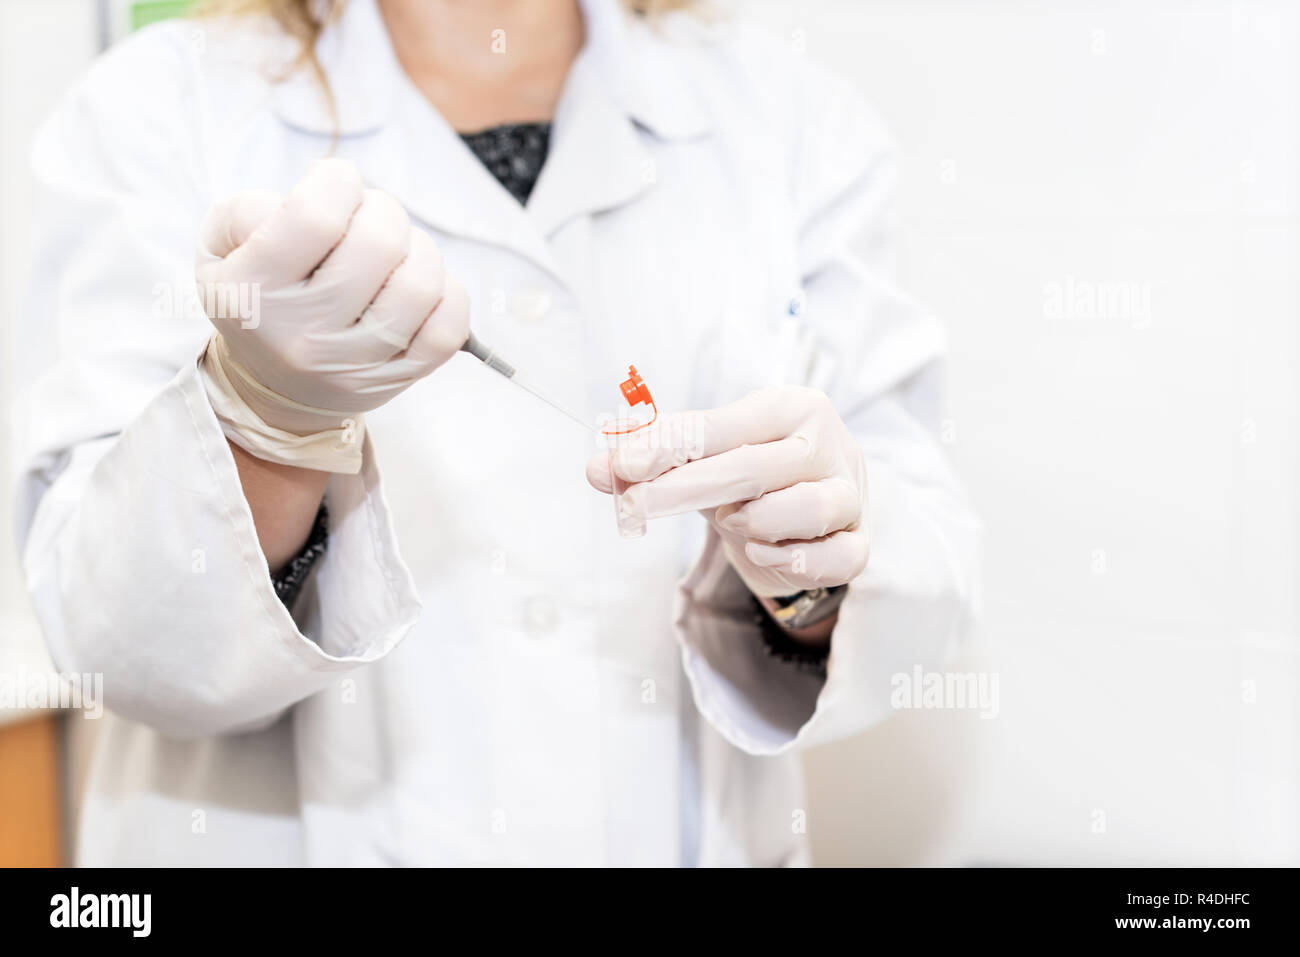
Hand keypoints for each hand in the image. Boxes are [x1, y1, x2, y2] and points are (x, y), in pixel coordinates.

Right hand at [196, 158, 468, 439]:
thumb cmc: (258, 301)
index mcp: (253, 295)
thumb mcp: (221, 252)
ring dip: (418, 249)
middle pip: (379, 243)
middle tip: (366, 218)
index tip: (334, 184)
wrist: (274, 389)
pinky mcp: (400, 378)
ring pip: (421, 284)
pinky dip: (446, 293)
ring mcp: (357, 363)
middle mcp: (305, 335)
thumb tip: (316, 191)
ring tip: (394, 252)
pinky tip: (415, 286)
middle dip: (382, 211)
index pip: (315, 217)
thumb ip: (248, 210)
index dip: (337, 180)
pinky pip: (448, 327)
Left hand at [586, 387, 869, 597]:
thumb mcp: (706, 457)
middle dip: (681, 489)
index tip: (618, 465)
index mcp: (791, 407)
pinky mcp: (860, 542)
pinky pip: (834, 560)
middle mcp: (828, 443)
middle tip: (634, 506)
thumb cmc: (755, 475)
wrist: (811, 515)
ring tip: (733, 522)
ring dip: (754, 524)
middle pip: (750, 468)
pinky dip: (794, 561)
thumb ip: (655, 459)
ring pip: (804, 510)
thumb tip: (598, 467)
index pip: (718, 427)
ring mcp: (850, 493)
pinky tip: (766, 551)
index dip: (664, 447)